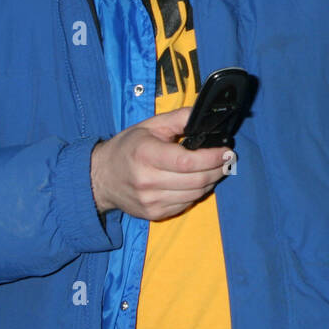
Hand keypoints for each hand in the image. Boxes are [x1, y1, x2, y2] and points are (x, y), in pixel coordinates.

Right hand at [89, 107, 233, 220]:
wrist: (101, 178)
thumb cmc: (127, 148)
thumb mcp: (150, 125)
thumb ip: (180, 118)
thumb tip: (205, 115)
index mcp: (146, 154)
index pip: (187, 162)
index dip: (212, 158)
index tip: (227, 151)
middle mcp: (147, 181)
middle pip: (196, 180)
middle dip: (219, 169)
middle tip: (227, 159)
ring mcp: (150, 201)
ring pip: (195, 194)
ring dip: (211, 181)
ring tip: (214, 168)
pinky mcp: (154, 213)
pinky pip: (186, 204)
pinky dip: (197, 192)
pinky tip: (196, 181)